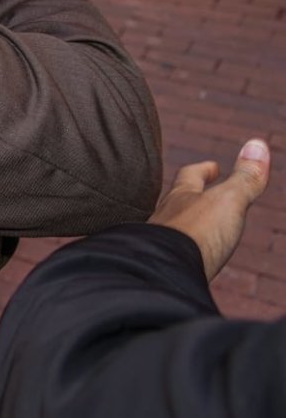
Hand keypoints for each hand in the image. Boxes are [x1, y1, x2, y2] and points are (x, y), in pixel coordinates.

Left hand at [151, 140, 270, 279]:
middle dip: (189, 195)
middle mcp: (164, 217)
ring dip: (182, 224)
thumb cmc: (194, 233)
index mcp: (181, 197)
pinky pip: (168, 253)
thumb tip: (258, 143)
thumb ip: (244, 178)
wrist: (162, 274)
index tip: (212, 166)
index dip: (203, 169)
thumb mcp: (228, 201)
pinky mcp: (161, 266)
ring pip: (169, 227)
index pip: (190, 175)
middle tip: (199, 191)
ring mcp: (159, 242)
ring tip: (191, 226)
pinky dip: (177, 250)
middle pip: (176, 200)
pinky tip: (182, 259)